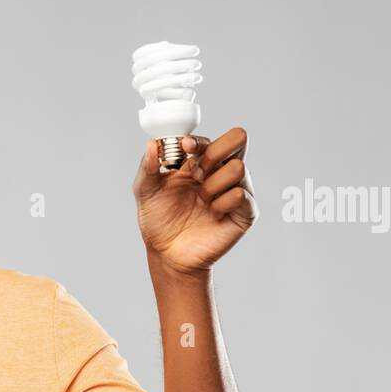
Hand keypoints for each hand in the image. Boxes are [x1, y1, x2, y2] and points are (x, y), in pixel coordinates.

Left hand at [132, 126, 257, 276]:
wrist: (167, 253)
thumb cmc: (159, 221)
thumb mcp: (145, 191)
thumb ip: (147, 167)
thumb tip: (151, 143)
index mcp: (201, 161)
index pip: (212, 137)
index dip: (199, 139)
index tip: (185, 147)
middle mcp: (222, 171)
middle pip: (238, 138)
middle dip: (214, 153)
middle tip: (196, 174)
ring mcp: (236, 189)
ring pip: (238, 167)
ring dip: (213, 183)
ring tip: (201, 200)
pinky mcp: (245, 212)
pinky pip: (241, 195)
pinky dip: (222, 203)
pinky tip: (212, 213)